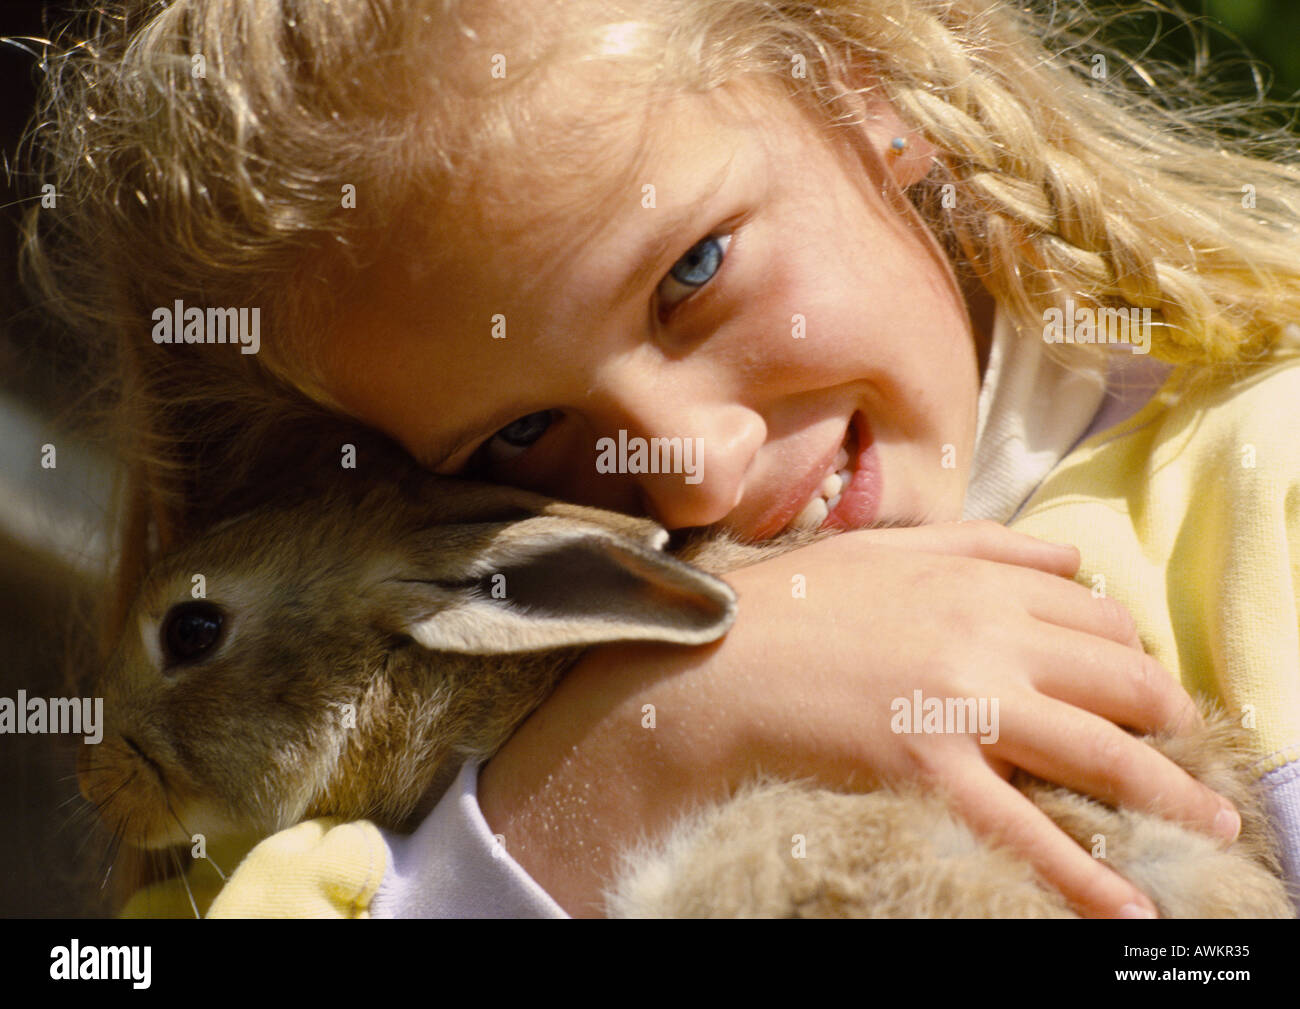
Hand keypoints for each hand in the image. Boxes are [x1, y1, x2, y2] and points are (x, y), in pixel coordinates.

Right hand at [479, 521, 1235, 917]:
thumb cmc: (795, 601)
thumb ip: (982, 544)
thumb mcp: (887, 548)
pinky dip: (1088, 875)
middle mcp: (989, 638)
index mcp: (979, 583)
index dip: (1133, 655)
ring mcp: (964, 707)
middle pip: (1121, 680)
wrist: (715, 662)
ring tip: (1212, 826)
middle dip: (1168, 720)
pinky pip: (1028, 831)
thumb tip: (1068, 555)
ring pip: (1101, 753)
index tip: (1142, 687)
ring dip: (1171, 796)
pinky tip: (1132, 907)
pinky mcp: (931, 770)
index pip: (1098, 617)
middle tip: (1188, 752)